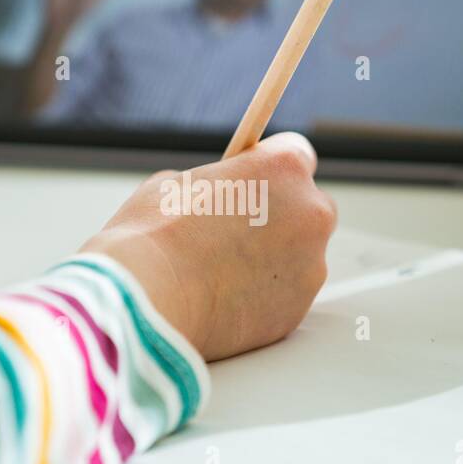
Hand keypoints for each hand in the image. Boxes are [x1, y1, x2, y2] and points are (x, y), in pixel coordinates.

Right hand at [82, 132, 336, 360]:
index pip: (297, 153)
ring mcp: (311, 266)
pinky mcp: (299, 310)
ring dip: (271, 258)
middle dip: (278, 215)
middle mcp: (311, 214)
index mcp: (285, 169)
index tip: (255, 179)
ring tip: (221, 270)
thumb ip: (214, 185)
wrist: (151, 304)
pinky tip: (224, 298)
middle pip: (306, 207)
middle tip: (234, 228)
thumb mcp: (177, 184)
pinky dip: (263, 295)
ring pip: (298, 256)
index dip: (271, 167)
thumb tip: (215, 198)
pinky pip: (285, 295)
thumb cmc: (157, 238)